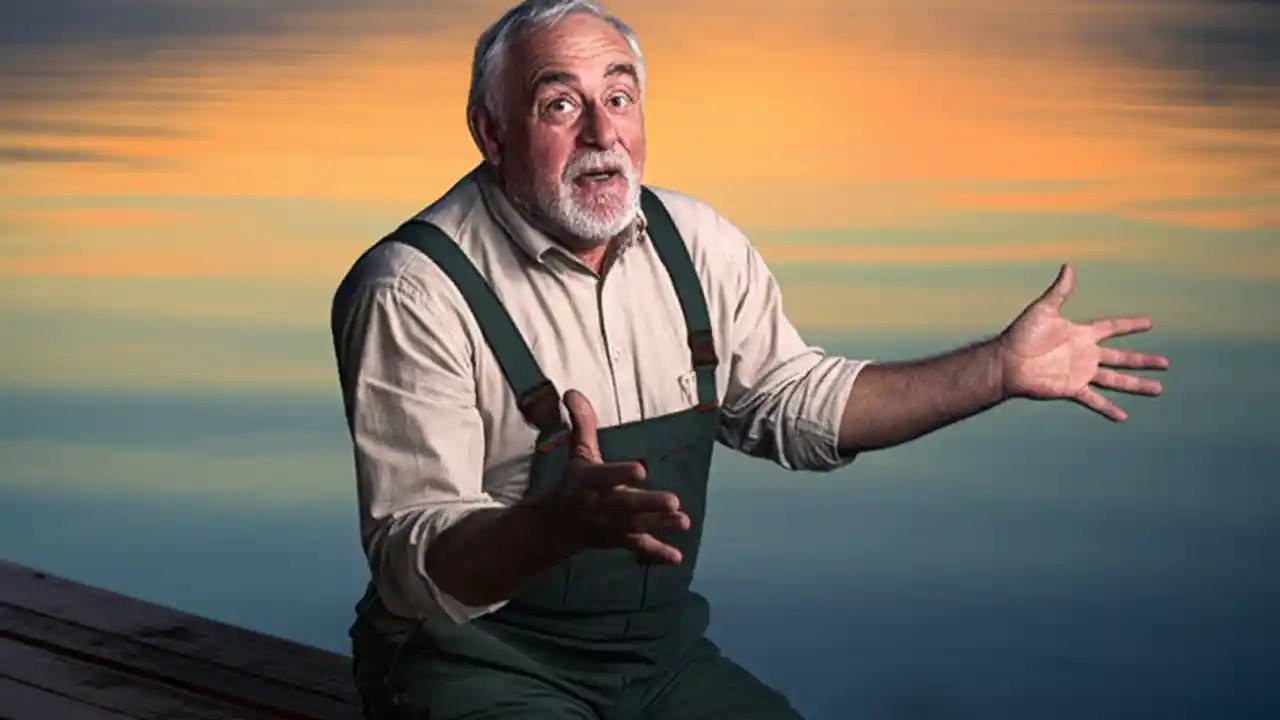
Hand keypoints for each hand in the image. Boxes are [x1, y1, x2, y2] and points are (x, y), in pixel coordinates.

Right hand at [550, 389, 689, 563]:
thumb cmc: (573, 484)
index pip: (605, 476)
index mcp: (589, 481)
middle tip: (674, 502)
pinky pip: (639, 548)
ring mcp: (612, 525)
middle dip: (649, 505)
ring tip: (684, 521)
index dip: (621, 474)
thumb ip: (582, 424)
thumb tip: (573, 391)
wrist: (555, 527)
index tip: (641, 470)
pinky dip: (657, 554)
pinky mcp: (620, 539)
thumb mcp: (577, 453)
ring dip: (661, 525)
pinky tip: (677, 558)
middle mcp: (601, 505)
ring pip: (637, 526)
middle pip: (626, 505)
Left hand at [999, 264, 1169, 421]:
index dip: (1129, 325)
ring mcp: (1080, 373)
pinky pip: (1094, 399)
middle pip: (1121, 357)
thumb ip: (1059, 291)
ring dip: (1137, 385)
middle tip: (1166, 363)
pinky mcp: (1071, 388)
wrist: (1006, 362)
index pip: (1112, 327)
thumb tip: (1068, 266)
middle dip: (1143, 360)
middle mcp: (1085, 354)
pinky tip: (1123, 417)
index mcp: (1081, 334)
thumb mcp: (1043, 309)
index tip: (1149, 323)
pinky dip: (1108, 408)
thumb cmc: (1021, 334)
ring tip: (1158, 389)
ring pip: (1116, 380)